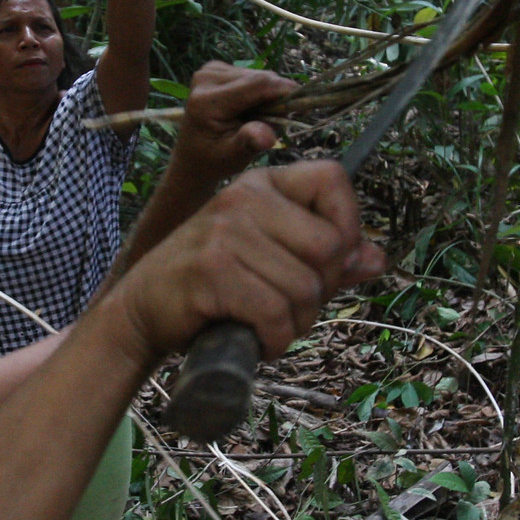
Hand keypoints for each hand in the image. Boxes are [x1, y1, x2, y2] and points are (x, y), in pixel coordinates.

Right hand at [116, 162, 384, 359]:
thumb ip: (325, 257)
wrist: (142, 310)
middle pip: (329, 246)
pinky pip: (275, 312)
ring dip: (296, 324)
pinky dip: (276, 339)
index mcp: (261, 184)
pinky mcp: (212, 270)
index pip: (333, 179)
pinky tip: (259, 341)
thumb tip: (377, 258)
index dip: (348, 224)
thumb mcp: (269, 259)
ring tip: (268, 326)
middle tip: (292, 309)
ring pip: (305, 287)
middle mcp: (243, 197)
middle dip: (322, 291)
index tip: (332, 262)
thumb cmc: (211, 285)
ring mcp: (225, 231)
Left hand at [172, 62, 296, 181]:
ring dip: (267, 95)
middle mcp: (206, 78)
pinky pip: (252, 74)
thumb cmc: (214, 160)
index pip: (257, 84)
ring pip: (259, 74)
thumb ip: (249, 142)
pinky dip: (258, 91)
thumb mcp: (233, 157)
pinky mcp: (216, 67)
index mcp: (207, 102)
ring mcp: (209, 70)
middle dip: (276, 98)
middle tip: (273, 123)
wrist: (192, 156)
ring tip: (258, 119)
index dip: (285, 92)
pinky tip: (249, 109)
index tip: (301, 109)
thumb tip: (267, 137)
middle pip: (261, 77)